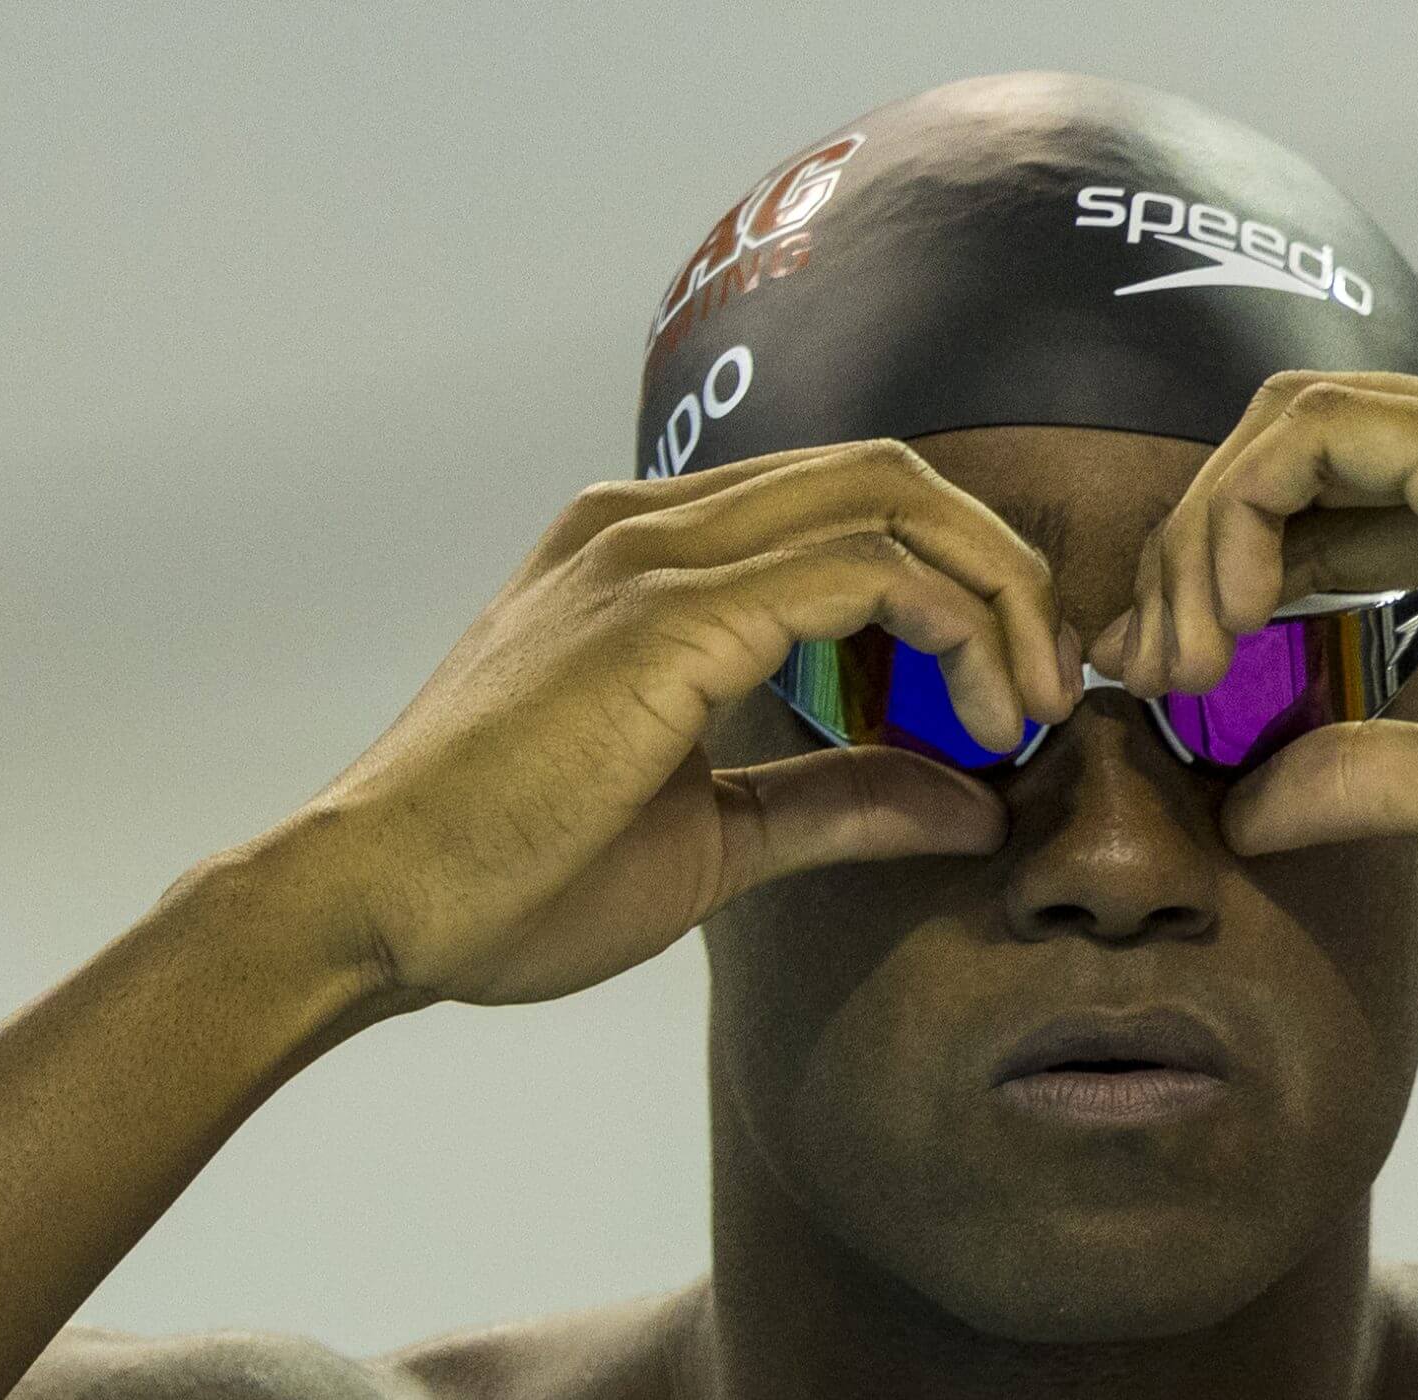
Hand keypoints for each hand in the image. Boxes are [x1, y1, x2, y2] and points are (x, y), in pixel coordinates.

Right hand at [275, 440, 1079, 1006]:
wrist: (369, 909)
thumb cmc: (508, 875)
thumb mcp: (713, 834)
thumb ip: (840, 801)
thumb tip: (974, 806)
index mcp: (647, 556)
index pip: (848, 505)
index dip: (961, 581)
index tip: (1010, 699)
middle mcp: (649, 526)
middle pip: (889, 473)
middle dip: (1001, 568)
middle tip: (1048, 689)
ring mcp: (652, 557)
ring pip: (890, 498)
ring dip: (993, 597)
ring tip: (1027, 712)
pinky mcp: (663, 616)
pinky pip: (858, 569)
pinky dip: (950, 626)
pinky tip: (978, 720)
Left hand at [1088, 370, 1417, 903]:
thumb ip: (1371, 774)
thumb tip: (1248, 808)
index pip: (1330, 499)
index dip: (1227, 576)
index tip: (1167, 670)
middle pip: (1291, 447)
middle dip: (1195, 552)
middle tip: (1152, 668)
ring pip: (1289, 426)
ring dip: (1206, 537)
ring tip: (1182, 657)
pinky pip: (1321, 436)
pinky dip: (1245, 514)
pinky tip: (1231, 616)